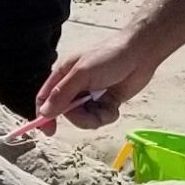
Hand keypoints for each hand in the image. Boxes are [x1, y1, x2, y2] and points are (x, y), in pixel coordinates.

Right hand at [32, 30, 166, 132]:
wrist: (141, 54)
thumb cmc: (109, 57)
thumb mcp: (82, 73)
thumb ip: (63, 94)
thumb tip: (45, 112)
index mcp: (63, 76)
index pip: (45, 98)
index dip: (44, 115)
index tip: (49, 130)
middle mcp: (74, 87)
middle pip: (66, 113)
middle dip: (80, 117)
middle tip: (93, 112)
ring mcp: (90, 96)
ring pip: (84, 118)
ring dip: (96, 117)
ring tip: (107, 106)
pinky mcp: (105, 102)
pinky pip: (99, 118)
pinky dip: (107, 116)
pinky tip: (115, 106)